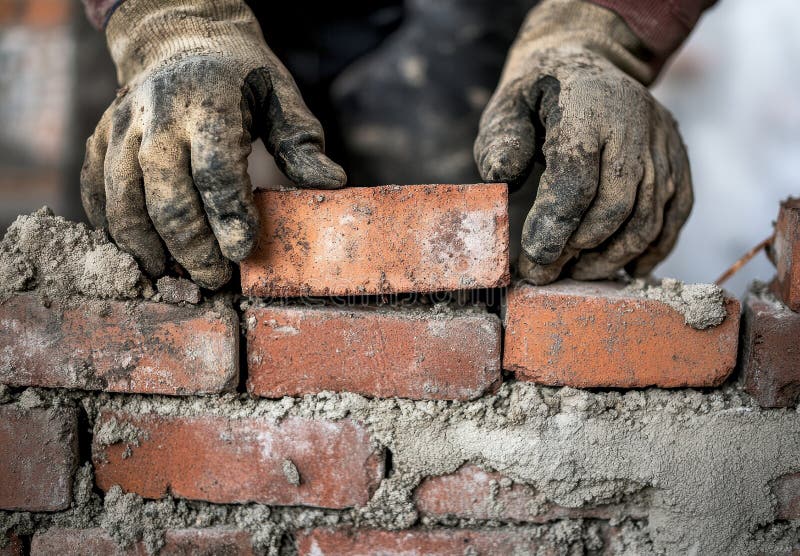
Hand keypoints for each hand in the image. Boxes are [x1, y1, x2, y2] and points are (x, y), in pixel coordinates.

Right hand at [81, 0, 345, 288]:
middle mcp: (157, 117)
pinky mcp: (101, 138)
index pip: (216, 171)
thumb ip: (301, 142)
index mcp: (208, 105)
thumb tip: (332, 183)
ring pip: (123, 200)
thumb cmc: (240, 77)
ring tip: (174, 275)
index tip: (241, 253)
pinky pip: (95, 189)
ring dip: (147, 247)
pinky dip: (110, 227)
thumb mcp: (280, 97)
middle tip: (214, 279)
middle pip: (166, 197)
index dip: (229, 217)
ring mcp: (122, 127)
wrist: (180, 37)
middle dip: (191, 247)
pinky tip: (138, 253)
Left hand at [474, 0, 692, 283]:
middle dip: (579, 250)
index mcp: (588, 104)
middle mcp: (635, 123)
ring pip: (648, 217)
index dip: (555, 224)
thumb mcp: (507, 105)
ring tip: (576, 274)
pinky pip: (676, 215)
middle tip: (546, 275)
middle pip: (616, 205)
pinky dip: (653, 250)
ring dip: (611, 258)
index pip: (576, 177)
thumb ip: (501, 141)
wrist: (588, 67)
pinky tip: (624, 270)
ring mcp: (663, 143)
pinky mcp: (679, 160)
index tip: (532, 257)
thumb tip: (502, 178)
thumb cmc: (538, 97)